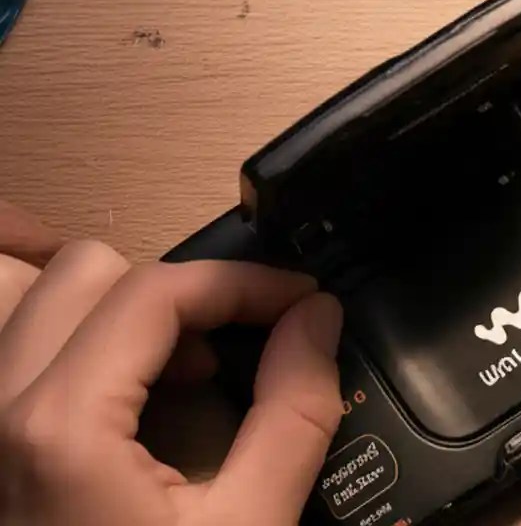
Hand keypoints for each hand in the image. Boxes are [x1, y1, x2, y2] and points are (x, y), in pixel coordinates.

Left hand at [0, 230, 343, 524]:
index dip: (244, 282)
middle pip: (85, 271)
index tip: (299, 302)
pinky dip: (82, 345)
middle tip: (235, 345)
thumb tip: (317, 320)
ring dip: (116, 310)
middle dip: (174, 293)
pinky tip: (135, 401)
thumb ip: (296, 411)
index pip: (157, 290)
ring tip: (179, 366)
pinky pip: (21, 351)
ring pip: (37, 299)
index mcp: (62, 425)